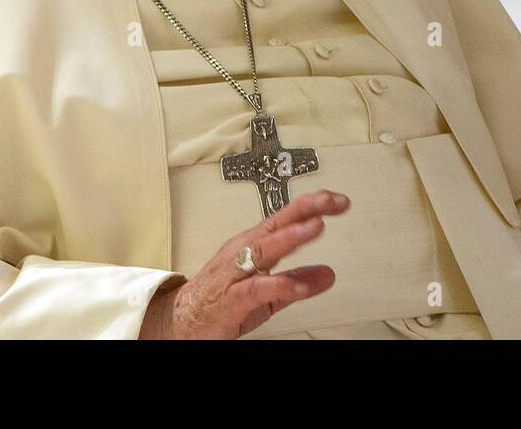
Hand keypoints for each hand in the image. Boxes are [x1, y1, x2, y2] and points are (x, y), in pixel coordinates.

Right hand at [139, 189, 349, 338]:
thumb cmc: (221, 298)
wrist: (182, 320)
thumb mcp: (269, 291)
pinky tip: (294, 284)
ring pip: (264, 250)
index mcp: (253, 244)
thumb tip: (328, 274)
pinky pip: (256, 289)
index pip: (285, 219)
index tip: (338, 200)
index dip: (311, 207)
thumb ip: (298, 280)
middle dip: (305, 211)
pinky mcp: (232, 299)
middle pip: (276, 225)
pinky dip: (276, 285)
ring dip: (290, 237)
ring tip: (315, 228)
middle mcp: (243, 252)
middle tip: (331, 203)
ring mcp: (236, 273)